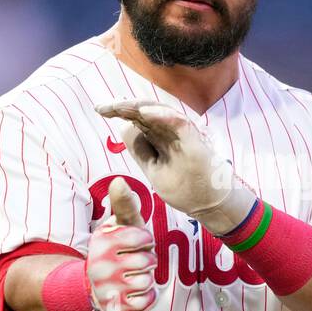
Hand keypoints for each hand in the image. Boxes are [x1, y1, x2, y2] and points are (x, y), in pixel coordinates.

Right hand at [86, 177, 158, 310]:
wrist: (97, 288)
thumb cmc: (118, 249)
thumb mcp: (122, 226)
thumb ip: (125, 204)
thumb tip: (119, 181)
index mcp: (101, 241)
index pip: (142, 238)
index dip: (145, 241)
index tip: (136, 243)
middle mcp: (99, 265)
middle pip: (147, 262)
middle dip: (147, 262)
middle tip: (135, 263)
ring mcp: (106, 289)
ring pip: (147, 282)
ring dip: (146, 280)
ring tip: (133, 277)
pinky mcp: (114, 309)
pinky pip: (146, 302)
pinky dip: (147, 297)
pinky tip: (134, 293)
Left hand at [96, 99, 256, 234]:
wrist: (211, 205)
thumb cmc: (187, 188)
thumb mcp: (154, 171)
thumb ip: (141, 151)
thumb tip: (124, 128)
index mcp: (161, 137)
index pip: (138, 118)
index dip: (120, 111)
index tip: (99, 109)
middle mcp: (172, 132)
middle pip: (146, 111)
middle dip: (123, 107)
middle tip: (102, 107)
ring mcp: (184, 135)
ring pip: (160, 112)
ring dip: (138, 107)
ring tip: (117, 105)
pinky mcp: (195, 143)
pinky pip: (179, 123)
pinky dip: (163, 116)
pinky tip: (145, 112)